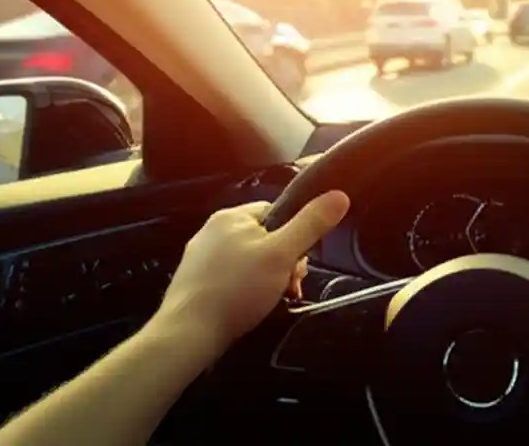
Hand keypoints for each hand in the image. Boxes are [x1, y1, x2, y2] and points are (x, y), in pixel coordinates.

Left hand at [152, 191, 350, 356]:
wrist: (189, 332)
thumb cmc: (238, 288)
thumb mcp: (282, 254)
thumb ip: (311, 224)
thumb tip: (339, 195)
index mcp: (231, 216)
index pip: (275, 213)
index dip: (294, 236)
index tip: (299, 263)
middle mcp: (211, 231)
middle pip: (263, 239)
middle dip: (282, 263)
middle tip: (288, 287)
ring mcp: (199, 258)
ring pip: (248, 261)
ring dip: (266, 279)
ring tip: (270, 301)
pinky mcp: (193, 282)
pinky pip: (230, 278)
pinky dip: (244, 291)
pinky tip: (247, 308)